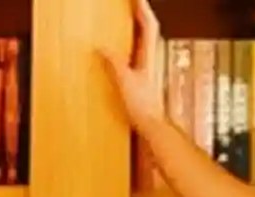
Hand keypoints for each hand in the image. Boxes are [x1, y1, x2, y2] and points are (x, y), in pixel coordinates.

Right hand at [99, 0, 163, 132]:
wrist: (152, 126)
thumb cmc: (143, 107)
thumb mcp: (125, 82)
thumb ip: (115, 64)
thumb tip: (102, 48)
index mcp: (147, 56)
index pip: (148, 25)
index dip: (142, 9)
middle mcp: (149, 59)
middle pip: (147, 29)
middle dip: (140, 13)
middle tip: (133, 2)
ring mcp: (146, 68)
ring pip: (143, 40)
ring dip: (137, 26)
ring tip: (129, 16)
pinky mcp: (141, 78)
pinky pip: (136, 53)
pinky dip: (131, 44)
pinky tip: (122, 47)